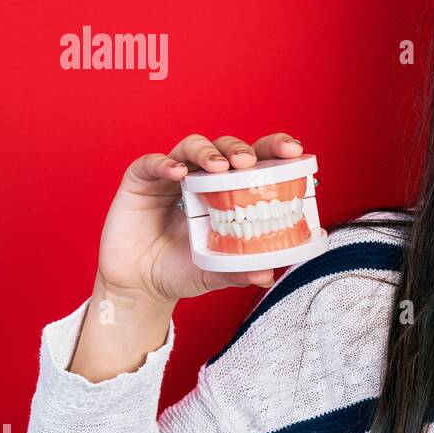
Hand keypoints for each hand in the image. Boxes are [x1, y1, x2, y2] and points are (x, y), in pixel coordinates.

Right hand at [94, 132, 305, 308]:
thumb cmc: (183, 269)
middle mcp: (203, 178)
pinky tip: (177, 172)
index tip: (293, 150)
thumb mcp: (215, 271)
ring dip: (208, 152)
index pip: (256, 160)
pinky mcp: (140, 180)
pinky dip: (164, 163)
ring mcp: (172, 176)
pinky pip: (151, 163)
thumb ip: (239, 270)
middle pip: (226, 147)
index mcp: (229, 192)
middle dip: (240, 149)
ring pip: (192, 146)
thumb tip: (267, 275)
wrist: (140, 286)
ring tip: (219, 167)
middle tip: (249, 163)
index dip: (274, 149)